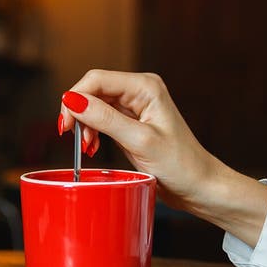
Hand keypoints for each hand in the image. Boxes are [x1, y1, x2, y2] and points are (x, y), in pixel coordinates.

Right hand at [59, 70, 266, 247]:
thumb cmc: (181, 165)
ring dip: (85, 123)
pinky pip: (103, 116)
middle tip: (71, 137)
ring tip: (86, 147)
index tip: (65, 124)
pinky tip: (92, 146)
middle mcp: (140, 89)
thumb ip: (105, 119)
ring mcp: (136, 104)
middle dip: (79, 112)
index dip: (76, 98)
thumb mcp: (139, 142)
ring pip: (96, 103)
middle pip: (94, 89)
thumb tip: (73, 100)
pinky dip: (93, 130)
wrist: (200, 186)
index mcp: (145, 86)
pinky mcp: (132, 120)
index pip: (97, 79)